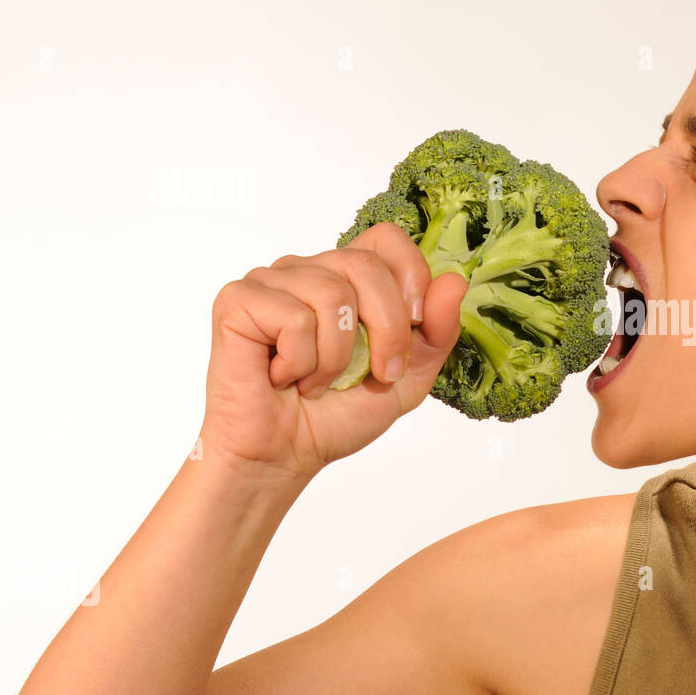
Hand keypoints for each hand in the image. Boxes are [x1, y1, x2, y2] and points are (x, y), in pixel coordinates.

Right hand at [201, 222, 469, 479]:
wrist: (285, 455)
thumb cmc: (336, 415)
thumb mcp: (407, 376)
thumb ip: (437, 331)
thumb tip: (457, 281)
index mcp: (347, 279)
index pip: (386, 239)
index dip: (410, 276)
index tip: (417, 325)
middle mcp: (308, 270)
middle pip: (364, 263)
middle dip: (387, 328)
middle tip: (378, 373)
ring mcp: (270, 282)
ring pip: (330, 292)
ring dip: (337, 357)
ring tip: (318, 381)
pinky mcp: (238, 301)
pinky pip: (292, 317)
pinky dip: (301, 362)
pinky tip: (284, 378)